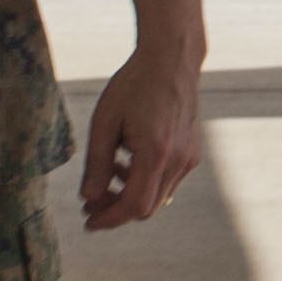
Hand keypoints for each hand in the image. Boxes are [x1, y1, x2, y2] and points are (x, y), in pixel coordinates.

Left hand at [84, 37, 205, 231]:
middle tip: (91, 202)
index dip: (109, 219)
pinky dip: (145, 181)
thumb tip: (89, 198)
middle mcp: (179, 160)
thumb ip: (96, 164)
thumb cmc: (134, 85)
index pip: (134, 206)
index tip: (88, 222)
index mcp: (156, 154)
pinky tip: (127, 160)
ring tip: (107, 172)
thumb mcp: (105, 122)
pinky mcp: (192, 152)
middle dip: (117, 210)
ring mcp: (189, 158)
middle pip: (147, 208)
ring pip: (158, 197)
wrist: (170, 59)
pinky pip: (167, 181)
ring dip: (130, 194)